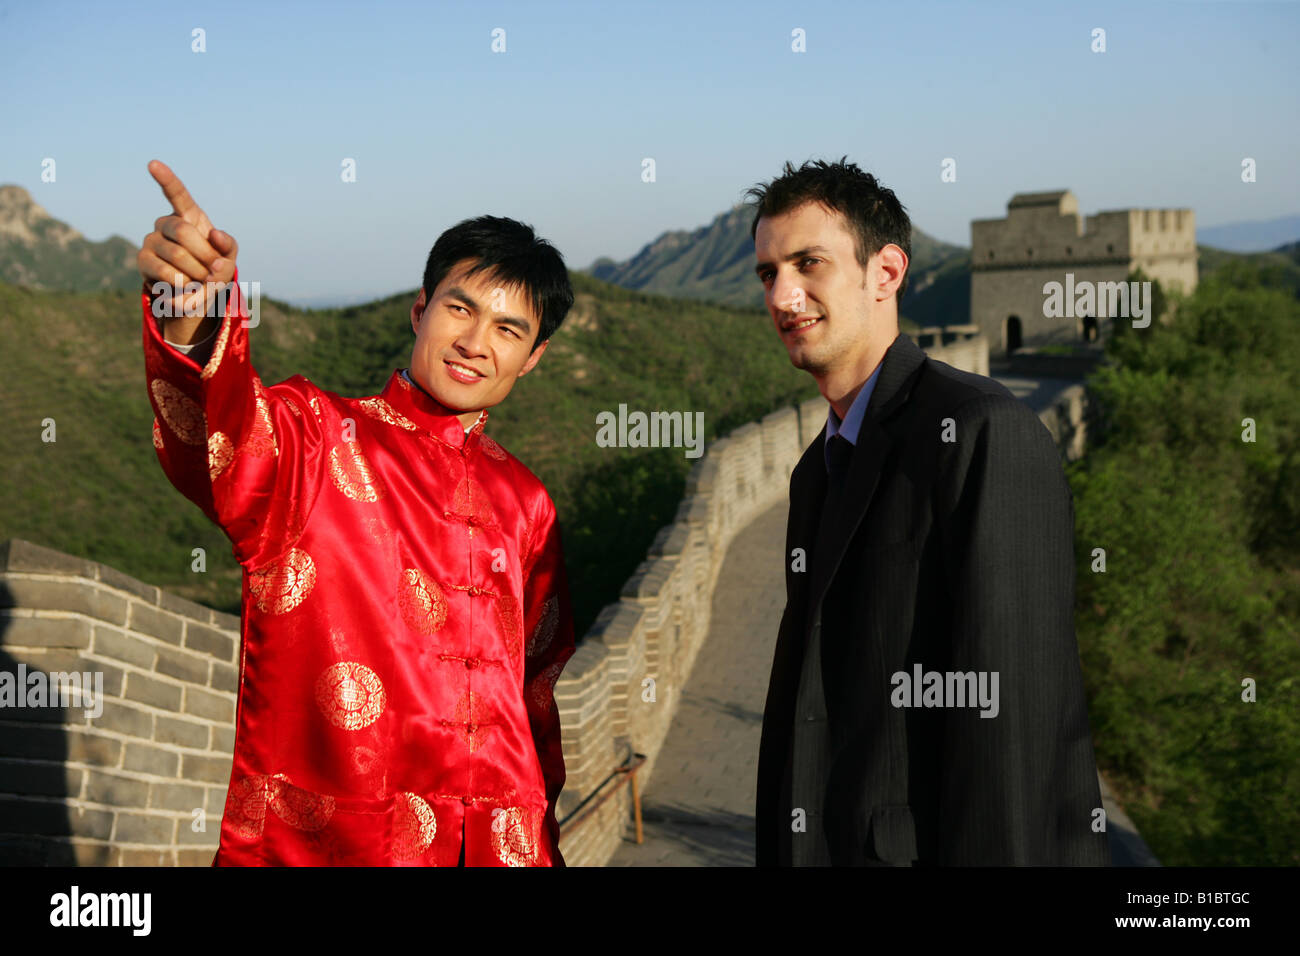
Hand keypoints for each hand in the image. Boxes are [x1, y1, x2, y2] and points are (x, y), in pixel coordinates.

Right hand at [137, 160, 238, 336]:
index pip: (176, 193)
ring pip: (177, 255)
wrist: (196, 293)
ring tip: (200, 280)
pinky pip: (167, 273)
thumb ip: (228, 245)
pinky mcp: (143, 261)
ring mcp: (151, 240)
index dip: (166, 178)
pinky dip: (185, 285)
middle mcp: (165, 223)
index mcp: (187, 215)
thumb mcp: (228, 256)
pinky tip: (186, 286)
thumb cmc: (213, 268)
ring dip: (198, 274)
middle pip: (183, 232)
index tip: (152, 164)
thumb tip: (214, 234)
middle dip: (205, 256)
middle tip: (214, 271)